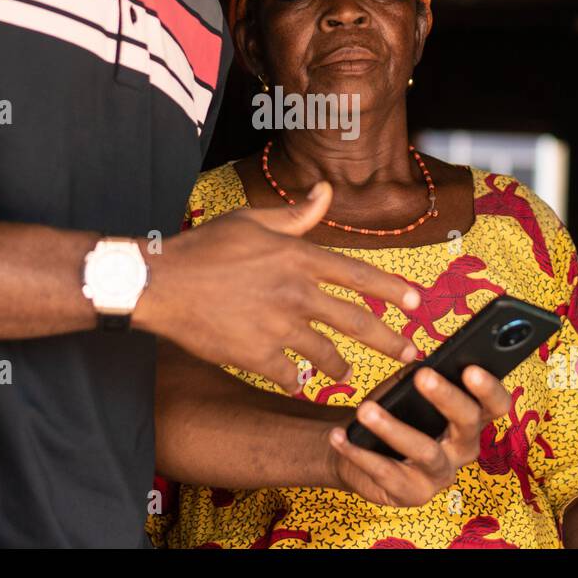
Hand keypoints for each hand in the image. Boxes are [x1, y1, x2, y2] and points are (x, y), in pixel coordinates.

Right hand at [133, 181, 421, 391]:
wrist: (162, 284)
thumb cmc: (204, 247)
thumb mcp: (252, 220)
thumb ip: (296, 214)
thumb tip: (326, 190)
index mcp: (298, 257)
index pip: (359, 275)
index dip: (391, 290)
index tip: (415, 303)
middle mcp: (296, 292)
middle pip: (356, 322)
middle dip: (389, 341)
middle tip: (410, 353)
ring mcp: (278, 326)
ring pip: (326, 355)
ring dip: (340, 368)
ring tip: (348, 374)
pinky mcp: (257, 355)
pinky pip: (289, 377)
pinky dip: (296, 383)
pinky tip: (299, 387)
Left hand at [324, 364, 512, 507]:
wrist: (359, 444)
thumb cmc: (393, 410)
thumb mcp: (407, 388)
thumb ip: (419, 375)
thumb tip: (422, 363)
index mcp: (471, 419)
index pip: (495, 404)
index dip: (489, 388)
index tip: (471, 368)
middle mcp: (463, 448)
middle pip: (467, 424)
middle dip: (446, 397)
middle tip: (424, 376)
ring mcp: (440, 474)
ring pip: (425, 451)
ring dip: (392, 428)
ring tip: (366, 410)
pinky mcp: (412, 494)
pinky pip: (386, 472)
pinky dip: (358, 452)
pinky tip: (340, 435)